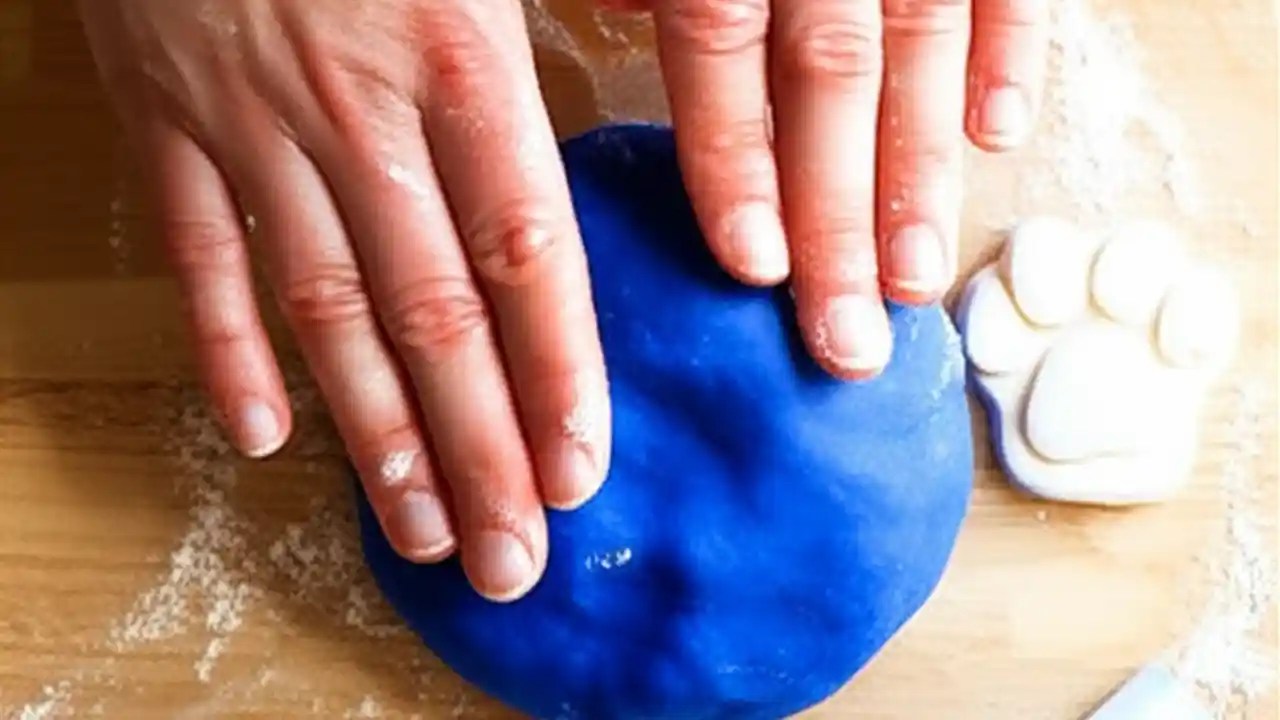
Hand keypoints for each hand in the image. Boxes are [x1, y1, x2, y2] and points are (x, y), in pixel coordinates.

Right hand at [79, 0, 610, 601]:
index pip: (523, 252)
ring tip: (424, 530)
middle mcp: (355, 112)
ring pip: (322, 308)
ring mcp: (248, 125)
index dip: (554, 372)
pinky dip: (228, 350)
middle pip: (429, 313)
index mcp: (458, 56)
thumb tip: (660, 53)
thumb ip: (579, 3)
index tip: (581, 474)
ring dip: (375, 432)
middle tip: (515, 556)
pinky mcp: (164, 122)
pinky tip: (266, 436)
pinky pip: (196, 257)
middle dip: (477, 447)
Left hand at [617, 0, 1046, 376]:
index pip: (719, 45)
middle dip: (837, 219)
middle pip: (827, 81)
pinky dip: (1011, 56)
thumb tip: (621, 23)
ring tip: (914, 283)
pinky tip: (999, 139)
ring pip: (921, 50)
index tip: (754, 268)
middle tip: (845, 339)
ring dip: (921, 173)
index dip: (734, 160)